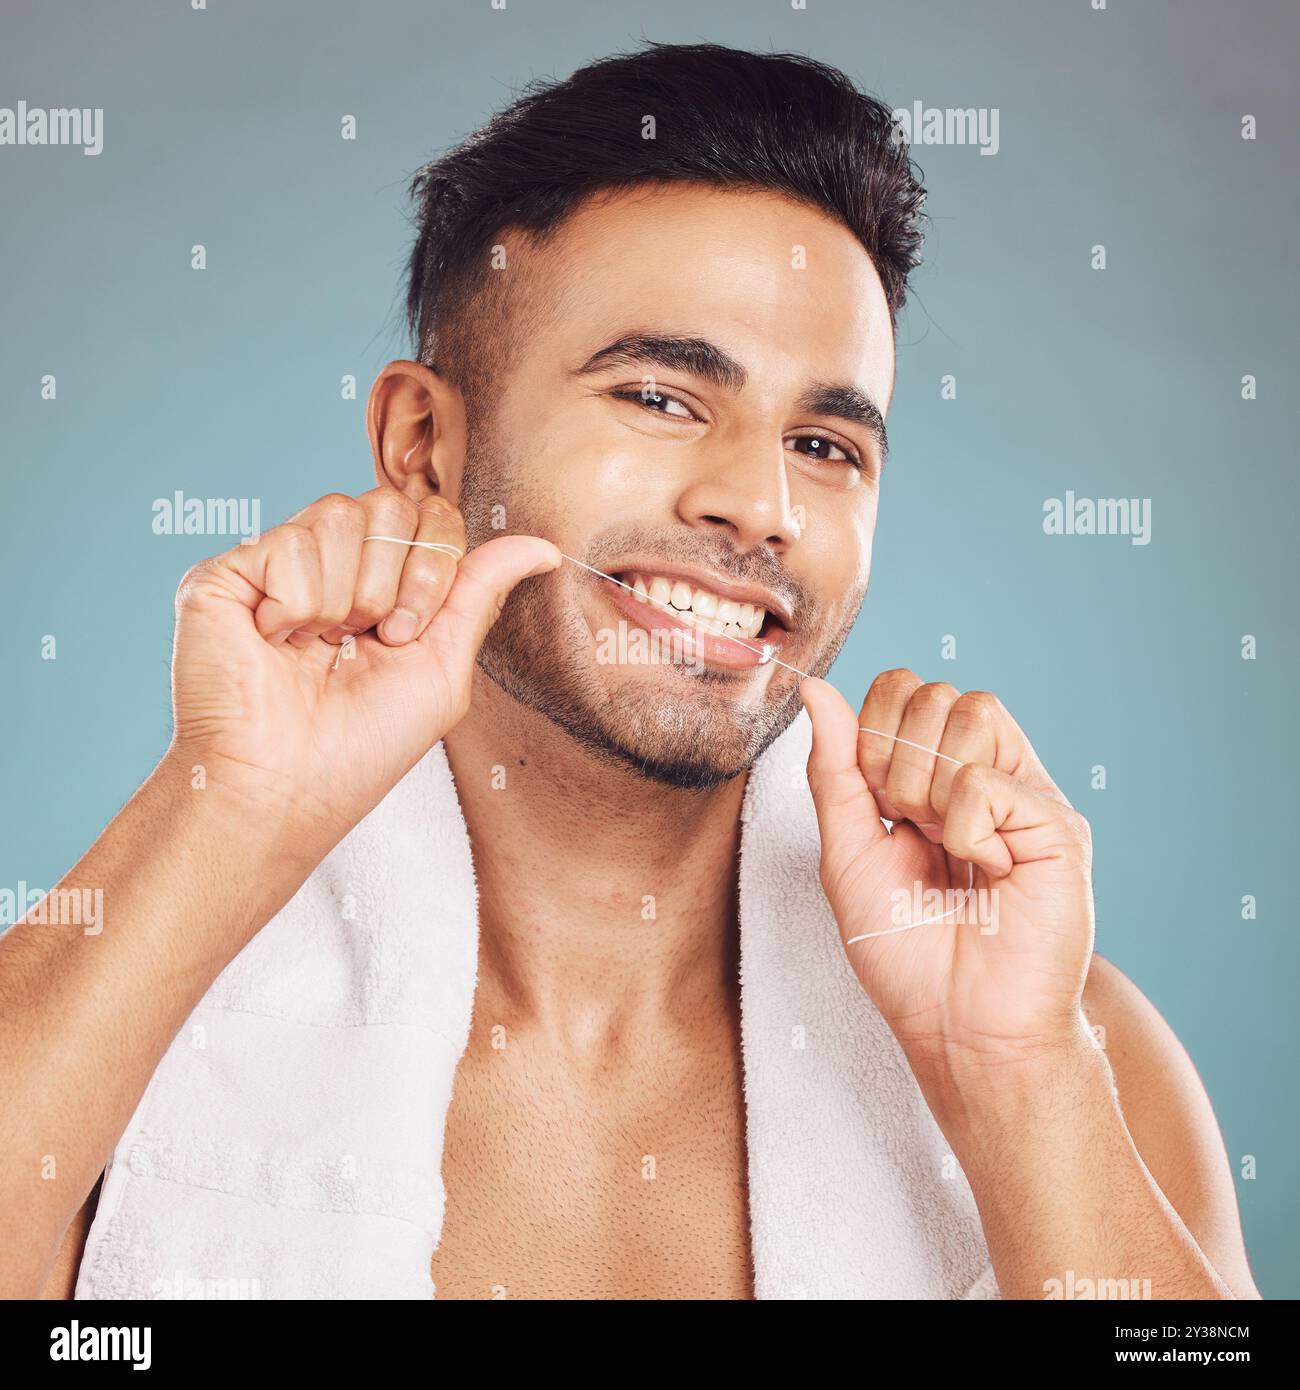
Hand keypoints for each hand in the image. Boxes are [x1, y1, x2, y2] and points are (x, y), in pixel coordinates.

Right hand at [168, 487, 557, 854]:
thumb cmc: (362, 746)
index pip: (429, 518)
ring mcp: (278, 566)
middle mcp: (332, 567)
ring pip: (339, 513)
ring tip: (319, 649)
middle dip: (394, 582)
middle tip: (368, 641)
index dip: (432, 567)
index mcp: (384, 585)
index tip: (407, 634)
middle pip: (390, 505)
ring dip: (345, 598)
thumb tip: (543, 545)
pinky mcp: (228, 574)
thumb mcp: (444, 666)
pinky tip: (276, 643)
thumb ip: (481, 592)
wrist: (287, 787)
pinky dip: (295, 604)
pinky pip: (287, 541)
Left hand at [800, 671, 1095, 1081]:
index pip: (902, 689)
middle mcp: (986, 773)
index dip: (871, 732)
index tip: (877, 806)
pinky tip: (984, 870)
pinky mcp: (1058, 824)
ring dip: (930, 787)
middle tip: (908, 830)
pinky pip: (986, 779)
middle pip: (933, 691)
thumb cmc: (906, 952)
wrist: (957, 1026)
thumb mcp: (846, 851)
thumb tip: (815, 689)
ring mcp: (1026, 793)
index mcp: (936, 775)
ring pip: (971, 710)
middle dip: (895, 760)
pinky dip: (965, 829)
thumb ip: (833, 769)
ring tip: (944, 847)